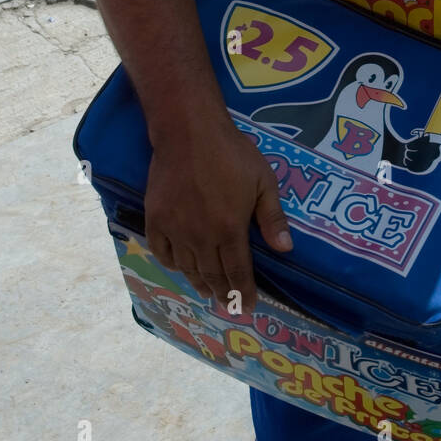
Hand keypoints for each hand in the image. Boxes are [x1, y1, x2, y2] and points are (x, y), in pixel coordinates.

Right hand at [145, 118, 292, 310]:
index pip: (238, 272)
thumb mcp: (264, 181)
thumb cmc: (232, 154)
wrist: (188, 133)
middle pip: (212, 274)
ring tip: (207, 290)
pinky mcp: (155, 219)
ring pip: (187, 268)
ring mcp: (175, 229)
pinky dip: (172, 264)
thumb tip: (286, 250)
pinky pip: (162, 252)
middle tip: (227, 304)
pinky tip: (179, 266)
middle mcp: (201, 237)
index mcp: (230, 230)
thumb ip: (272, 218)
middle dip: (222, 293)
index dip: (243, 292)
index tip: (247, 308)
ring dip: (198, 282)